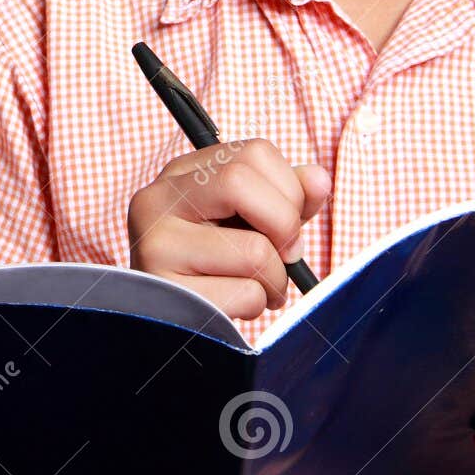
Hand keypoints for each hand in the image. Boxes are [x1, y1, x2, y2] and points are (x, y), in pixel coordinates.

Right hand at [128, 138, 329, 319]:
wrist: (167, 322)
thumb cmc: (212, 266)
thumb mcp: (248, 221)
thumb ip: (285, 197)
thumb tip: (319, 181)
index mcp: (183, 174)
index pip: (255, 152)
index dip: (290, 189)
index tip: (289, 224)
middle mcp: (158, 199)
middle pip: (241, 182)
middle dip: (285, 225)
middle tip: (286, 255)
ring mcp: (155, 244)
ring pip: (254, 250)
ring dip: (276, 279)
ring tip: (260, 288)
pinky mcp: (167, 292)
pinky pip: (245, 294)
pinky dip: (256, 307)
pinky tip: (235, 306)